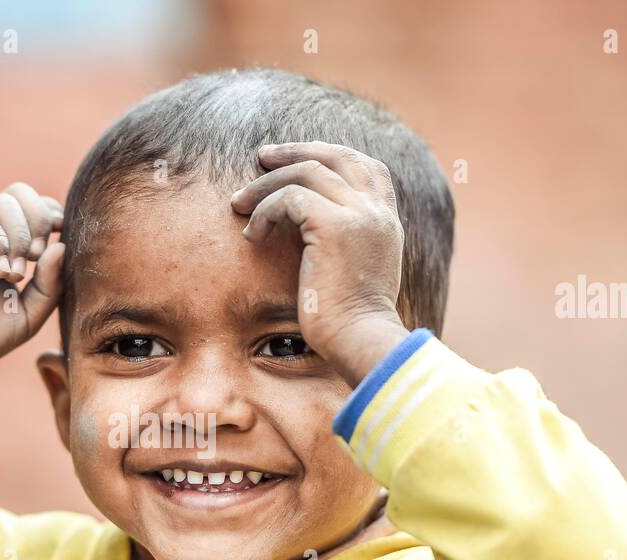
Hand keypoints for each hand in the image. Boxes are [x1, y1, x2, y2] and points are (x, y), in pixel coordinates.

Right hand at [0, 183, 63, 425]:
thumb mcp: (31, 312)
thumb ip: (51, 281)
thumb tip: (62, 244)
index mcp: (8, 246)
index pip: (35, 209)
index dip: (51, 216)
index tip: (60, 237)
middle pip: (20, 195)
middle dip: (37, 221)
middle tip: (34, 258)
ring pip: (2, 203)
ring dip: (18, 237)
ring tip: (13, 275)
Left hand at [231, 142, 408, 385]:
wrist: (360, 341)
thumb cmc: (352, 322)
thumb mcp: (358, 272)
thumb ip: (349, 242)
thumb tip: (310, 231)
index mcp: (387, 220)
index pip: (367, 166)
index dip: (329, 155)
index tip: (295, 160)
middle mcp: (377, 210)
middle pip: (336, 156)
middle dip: (295, 151)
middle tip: (262, 157)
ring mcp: (359, 214)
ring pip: (306, 173)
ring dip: (266, 184)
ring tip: (239, 202)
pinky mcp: (334, 226)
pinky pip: (289, 198)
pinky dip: (264, 211)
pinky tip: (252, 235)